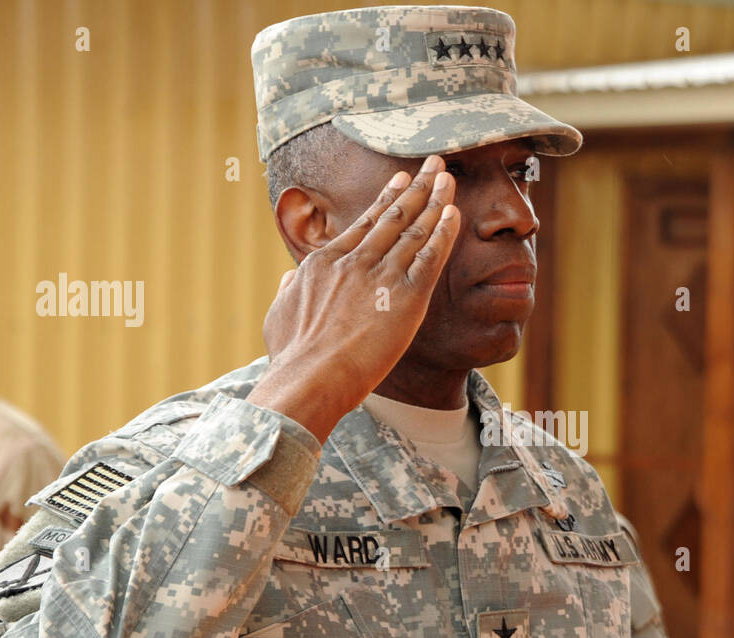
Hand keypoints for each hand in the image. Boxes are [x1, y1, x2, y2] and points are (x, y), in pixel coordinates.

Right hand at [247, 156, 458, 441]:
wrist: (310, 376)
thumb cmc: (292, 356)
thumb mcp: (279, 315)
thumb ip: (288, 291)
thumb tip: (288, 277)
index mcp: (326, 262)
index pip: (364, 223)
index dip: (387, 199)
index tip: (401, 181)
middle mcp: (355, 261)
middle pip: (393, 216)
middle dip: (417, 187)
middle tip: (434, 165)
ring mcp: (381, 277)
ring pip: (414, 230)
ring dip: (436, 201)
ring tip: (449, 179)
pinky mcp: (406, 298)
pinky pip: (430, 258)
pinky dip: (444, 234)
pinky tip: (455, 214)